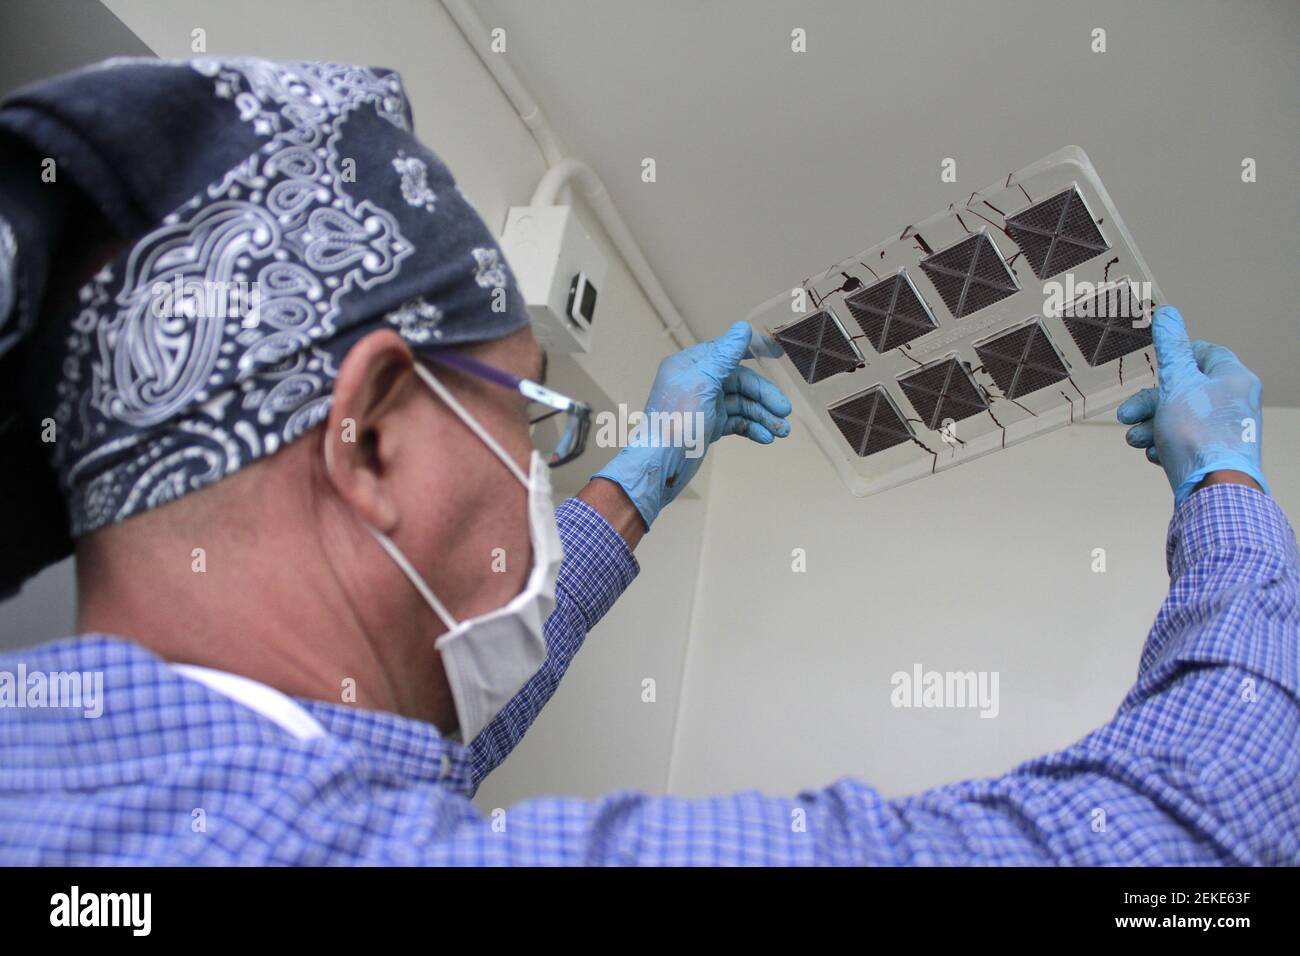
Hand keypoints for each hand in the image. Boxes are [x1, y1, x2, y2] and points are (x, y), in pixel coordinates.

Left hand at [593, 321, 792, 528]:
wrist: (660, 466)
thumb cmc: (676, 422)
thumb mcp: (702, 383)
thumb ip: (724, 356)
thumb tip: (742, 327)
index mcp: (691, 365)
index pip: (728, 351)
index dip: (754, 351)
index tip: (778, 353)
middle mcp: (697, 382)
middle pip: (740, 382)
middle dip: (764, 397)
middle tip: (785, 412)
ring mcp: (704, 405)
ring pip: (741, 404)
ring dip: (762, 416)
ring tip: (781, 432)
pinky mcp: (708, 426)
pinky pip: (735, 421)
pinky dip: (751, 428)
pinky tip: (765, 438)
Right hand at [1116, 305, 1268, 506]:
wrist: (1213, 488)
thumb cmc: (1200, 434)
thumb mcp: (1177, 382)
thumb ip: (1170, 348)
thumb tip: (1168, 313)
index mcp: (1233, 378)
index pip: (1206, 353)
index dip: (1178, 355)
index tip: (1157, 363)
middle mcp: (1233, 402)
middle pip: (1184, 389)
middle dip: (1149, 402)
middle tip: (1127, 413)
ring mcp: (1224, 430)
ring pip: (1179, 417)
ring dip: (1150, 425)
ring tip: (1136, 439)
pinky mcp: (1213, 453)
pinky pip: (1184, 441)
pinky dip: (1164, 444)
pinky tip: (1154, 454)